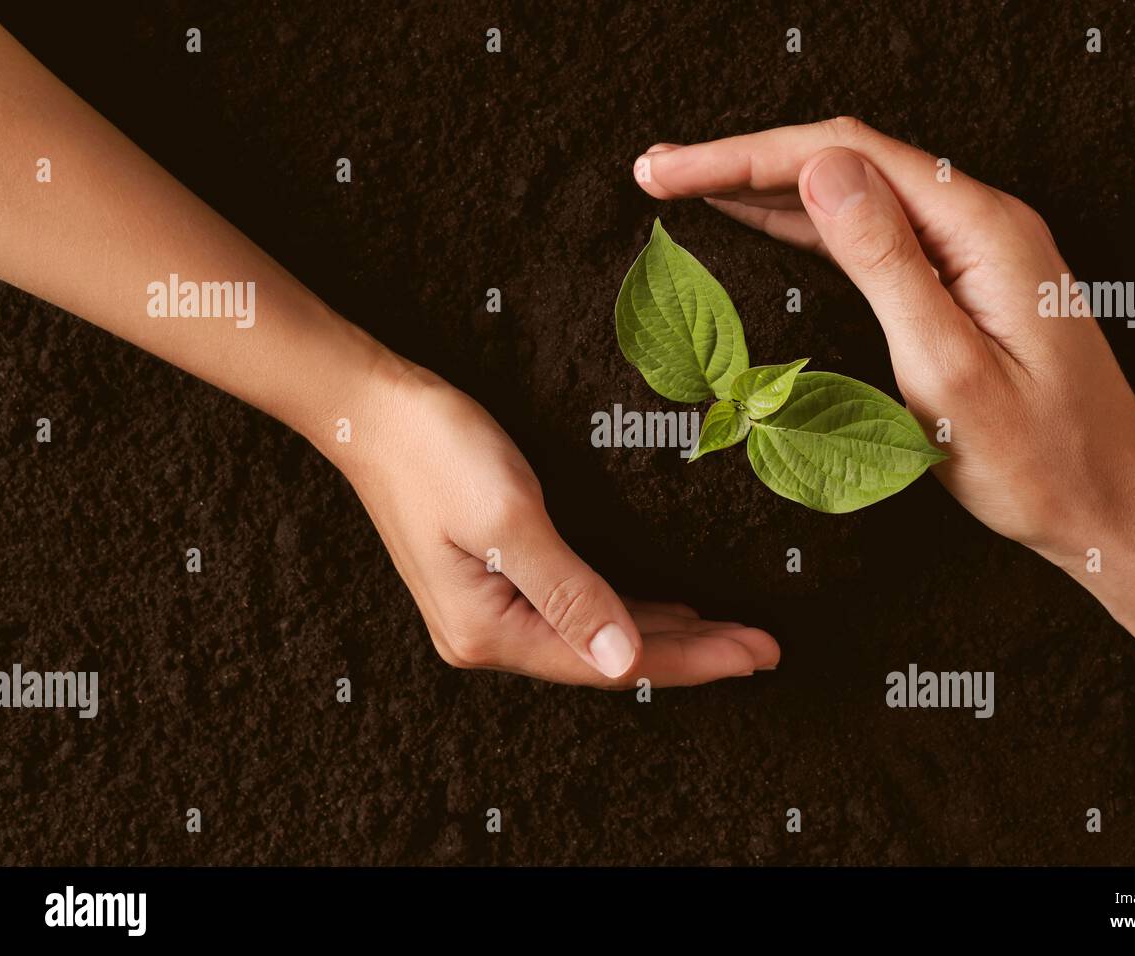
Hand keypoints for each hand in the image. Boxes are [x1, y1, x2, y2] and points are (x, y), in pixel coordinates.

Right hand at [333, 359, 779, 686]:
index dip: (690, 660)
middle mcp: (490, 633)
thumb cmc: (436, 452)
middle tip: (763, 647)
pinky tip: (665, 609)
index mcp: (490, 631)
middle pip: (608, 655)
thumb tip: (626, 660)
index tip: (754, 652)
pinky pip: (577, 608)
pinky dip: (629, 609)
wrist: (370, 407)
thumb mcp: (508, 520)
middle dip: (692, 652)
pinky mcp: (496, 578)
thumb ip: (569, 593)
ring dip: (667, 634)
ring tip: (731, 634)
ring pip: (597, 633)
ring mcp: (490, 608)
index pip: (610, 661)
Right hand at [633, 118, 1134, 578]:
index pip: (843, 156)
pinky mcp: (967, 285)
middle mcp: (981, 222)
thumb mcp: (949, 368)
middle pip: (844, 161)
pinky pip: (875, 237)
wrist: (1111, 513)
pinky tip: (765, 224)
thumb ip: (885, 262)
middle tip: (658, 173)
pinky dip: (809, 226)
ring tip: (689, 186)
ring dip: (768, 188)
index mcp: (981, 228)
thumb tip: (820, 170)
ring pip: (855, 195)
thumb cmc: (1039, 462)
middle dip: (743, 161)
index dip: (744, 155)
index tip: (670, 170)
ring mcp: (976, 252)